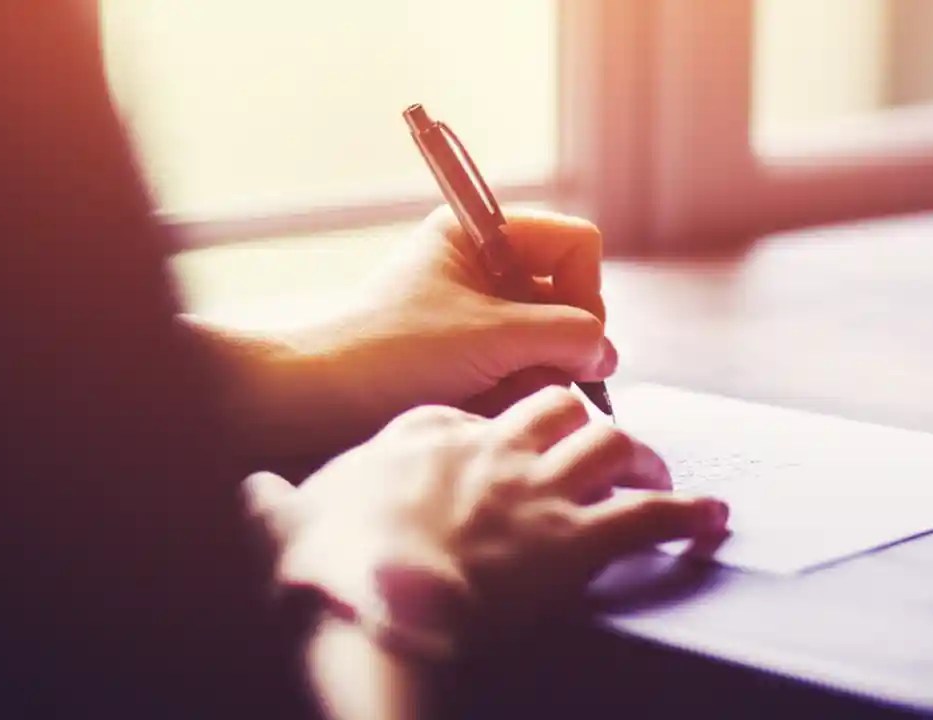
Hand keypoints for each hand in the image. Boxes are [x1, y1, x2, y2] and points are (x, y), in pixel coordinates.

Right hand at [245, 387, 727, 653]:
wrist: (379, 610)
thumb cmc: (327, 569)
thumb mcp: (281, 526)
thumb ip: (269, 506)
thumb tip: (245, 495)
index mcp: (422, 435)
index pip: (467, 407)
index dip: (490, 422)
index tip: (496, 437)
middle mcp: (491, 446)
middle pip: (554, 405)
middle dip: (575, 419)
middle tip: (589, 442)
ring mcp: (540, 488)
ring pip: (610, 441)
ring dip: (634, 456)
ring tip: (650, 470)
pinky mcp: (579, 540)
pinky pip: (652, 514)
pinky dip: (688, 515)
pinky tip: (711, 519)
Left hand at [341, 206, 616, 416]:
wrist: (326, 400)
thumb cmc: (399, 352)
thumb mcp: (495, 336)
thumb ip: (569, 334)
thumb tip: (606, 353)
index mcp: (482, 233)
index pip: (576, 244)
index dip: (586, 290)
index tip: (570, 335)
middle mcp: (484, 264)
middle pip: (568, 295)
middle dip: (559, 342)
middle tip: (534, 374)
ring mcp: (479, 312)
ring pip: (549, 339)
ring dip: (534, 373)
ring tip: (493, 393)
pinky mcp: (471, 354)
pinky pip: (522, 367)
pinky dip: (513, 390)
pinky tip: (482, 404)